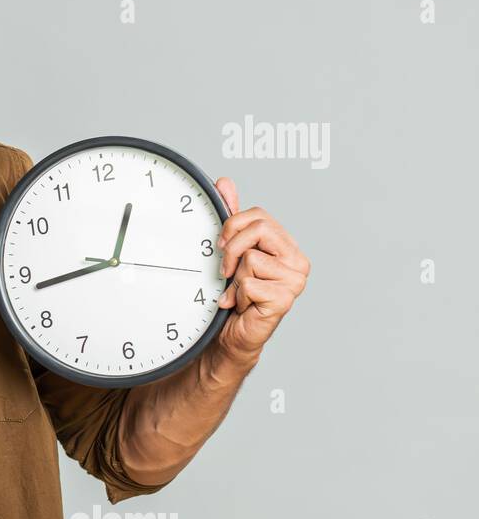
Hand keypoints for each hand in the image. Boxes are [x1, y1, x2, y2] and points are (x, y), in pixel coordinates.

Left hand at [213, 177, 310, 365]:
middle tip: (225, 270)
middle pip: (259, 228)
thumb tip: (225, 182)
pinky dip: (237, 296)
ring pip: (250, 258)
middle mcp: (297, 261)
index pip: (259, 216)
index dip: (233, 227)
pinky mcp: (285, 299)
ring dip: (235, 279)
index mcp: (287, 246)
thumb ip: (231, 218)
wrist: (229, 336)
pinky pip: (249, 283)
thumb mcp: (229, 251)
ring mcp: (295, 280)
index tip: (221, 246)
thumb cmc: (232, 295)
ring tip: (239, 293)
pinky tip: (242, 306)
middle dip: (232, 248)